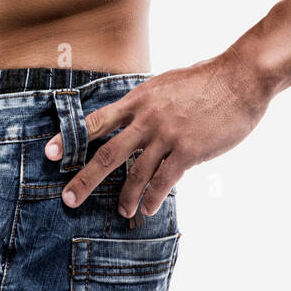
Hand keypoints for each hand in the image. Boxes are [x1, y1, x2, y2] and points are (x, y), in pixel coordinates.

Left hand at [45, 55, 273, 216]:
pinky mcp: (189, 150)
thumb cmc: (207, 80)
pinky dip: (154, 197)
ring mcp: (167, 134)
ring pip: (135, 173)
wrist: (241, 78)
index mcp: (139, 99)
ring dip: (126, 196)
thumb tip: (137, 122)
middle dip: (85, 178)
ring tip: (122, 211)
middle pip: (107, 152)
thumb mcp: (167, 84)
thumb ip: (149, 104)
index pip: (97, 120)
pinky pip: (164, 180)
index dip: (71, 138)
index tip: (49, 153)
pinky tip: (149, 209)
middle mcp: (147, 117)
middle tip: (69, 198)